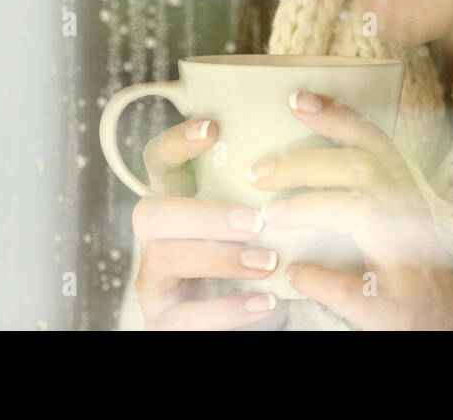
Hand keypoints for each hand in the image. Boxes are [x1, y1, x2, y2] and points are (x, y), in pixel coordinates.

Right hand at [131, 118, 290, 329]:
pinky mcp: (163, 323)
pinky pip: (185, 316)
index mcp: (175, 206)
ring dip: (220, 259)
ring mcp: (153, 282)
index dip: (175, 142)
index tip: (212, 129)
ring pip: (163, 259)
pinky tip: (268, 303)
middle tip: (254, 221)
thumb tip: (303, 154)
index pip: (156, 162)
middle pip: (150, 211)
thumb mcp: (250, 228)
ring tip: (269, 262)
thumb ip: (257, 196)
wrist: (241, 323)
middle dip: (202, 213)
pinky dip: (229, 309)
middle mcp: (153, 241)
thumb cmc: (251, 266)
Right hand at [249, 91, 452, 329]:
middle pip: (356, 165)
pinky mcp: (400, 178)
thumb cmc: (410, 314)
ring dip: (332, 118)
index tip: (269, 216)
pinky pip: (376, 138)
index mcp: (399, 235)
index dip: (308, 208)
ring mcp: (406, 185)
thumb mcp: (374, 314)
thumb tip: (292, 269)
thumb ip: (335, 291)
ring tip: (294, 102)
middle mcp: (406, 201)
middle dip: (303, 165)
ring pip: (371, 140)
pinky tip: (318, 107)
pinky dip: (348, 118)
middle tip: (258, 174)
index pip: (351, 208)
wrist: (445, 311)